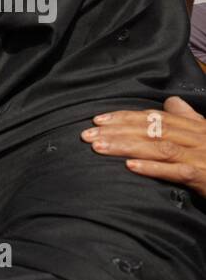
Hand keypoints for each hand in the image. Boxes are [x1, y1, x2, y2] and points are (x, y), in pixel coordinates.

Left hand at [84, 96, 205, 198]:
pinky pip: (177, 171)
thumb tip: (171, 102)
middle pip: (152, 130)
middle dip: (117, 130)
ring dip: (127, 146)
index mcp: (196, 128)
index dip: (125, 117)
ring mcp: (202, 156)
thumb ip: (189, 119)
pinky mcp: (205, 177)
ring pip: (159, 147)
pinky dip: (153, 168)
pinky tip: (130, 168)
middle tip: (86, 134)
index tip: (97, 119)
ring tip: (99, 147)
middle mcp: (198, 138)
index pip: (154, 118)